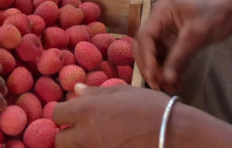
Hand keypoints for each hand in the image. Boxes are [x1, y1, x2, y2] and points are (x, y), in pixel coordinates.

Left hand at [54, 83, 169, 147]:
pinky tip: (109, 145)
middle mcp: (85, 135)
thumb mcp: (123, 92)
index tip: (74, 114)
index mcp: (87, 110)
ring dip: (80, 146)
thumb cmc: (151, 107)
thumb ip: (96, 92)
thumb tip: (76, 89)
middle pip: (60, 141)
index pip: (57, 114)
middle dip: (67, 136)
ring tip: (97, 139)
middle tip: (82, 131)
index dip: (64, 114)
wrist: (174, 135)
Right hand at [137, 0, 231, 92]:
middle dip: (149, 66)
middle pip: (144, 46)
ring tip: (169, 87)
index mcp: (160, 13)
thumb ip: (180, 57)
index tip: (155, 78)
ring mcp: (165, 31)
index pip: (145, 37)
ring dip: (158, 71)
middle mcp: (158, 21)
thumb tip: (166, 80)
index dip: (147, 59)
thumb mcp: (197, 36)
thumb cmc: (214, 16)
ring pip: (153, 53)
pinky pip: (165, 56)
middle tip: (159, 85)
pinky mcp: (173, 40)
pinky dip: (168, 70)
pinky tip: (175, 82)